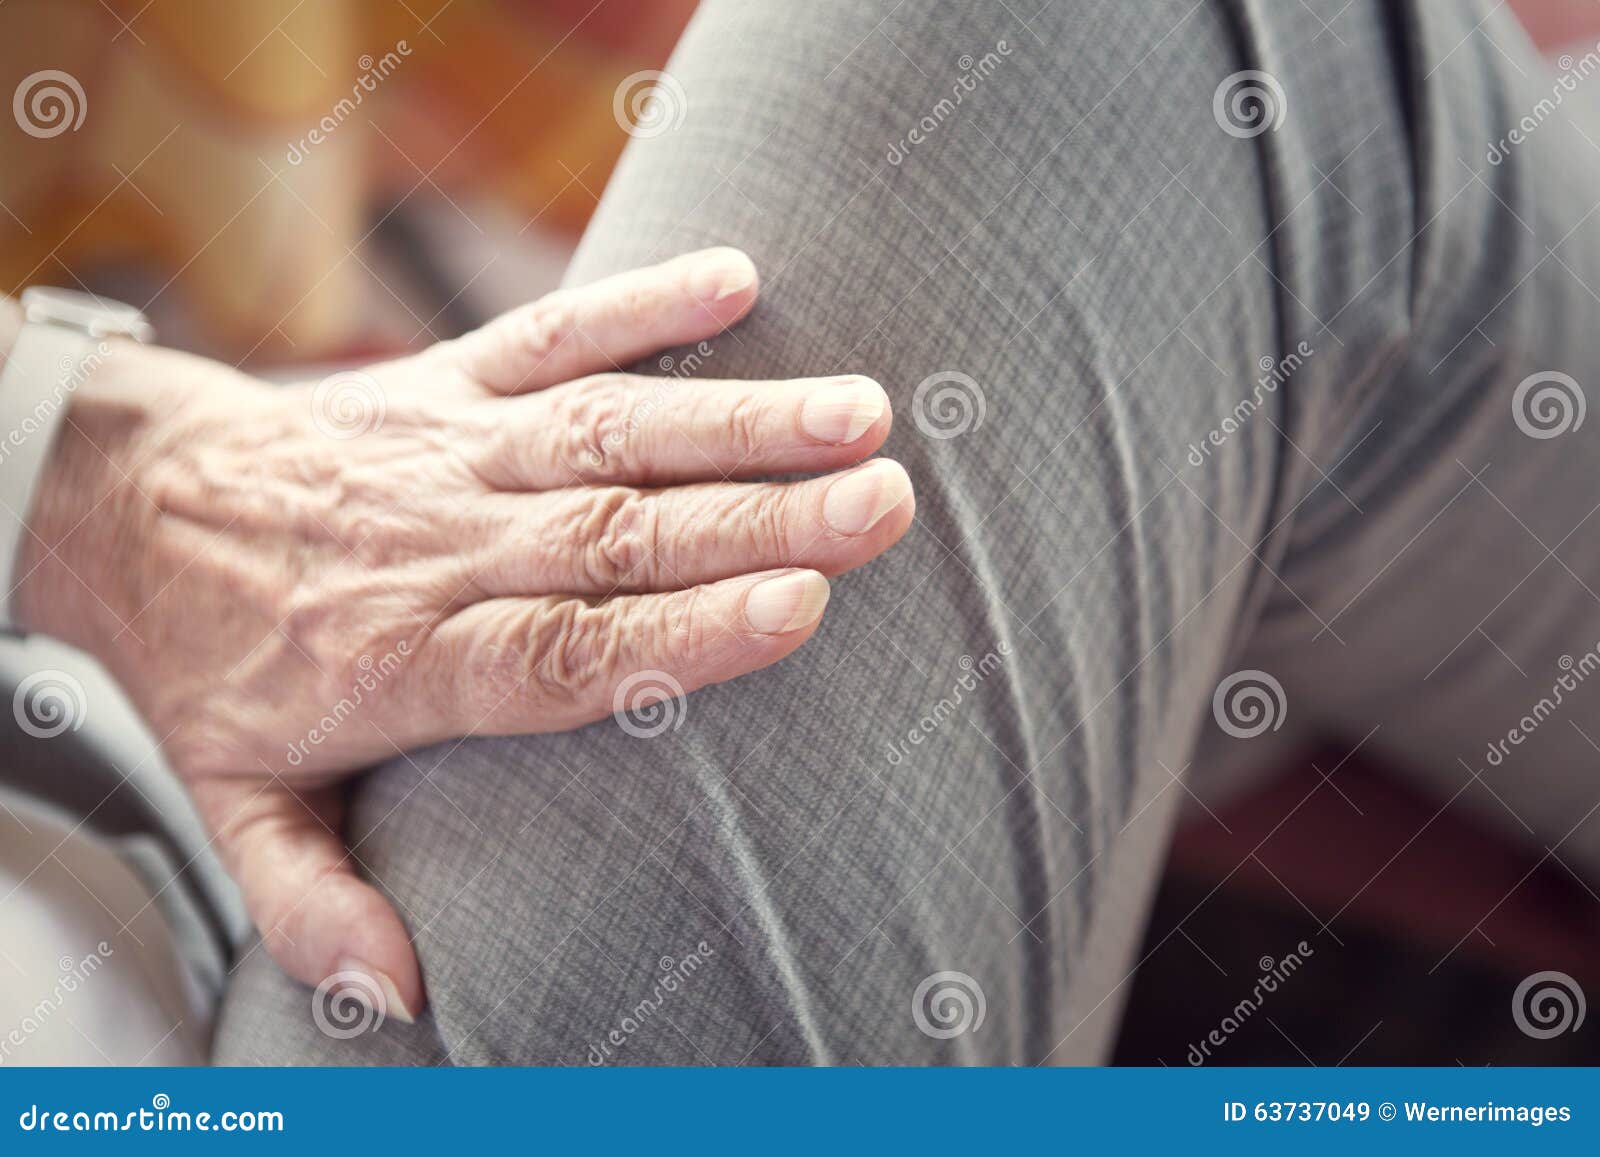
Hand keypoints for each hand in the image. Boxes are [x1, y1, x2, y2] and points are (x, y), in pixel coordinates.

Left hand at [14, 249, 913, 1018]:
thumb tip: (403, 994)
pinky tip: (739, 279)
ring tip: (861, 414)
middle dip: (758, 517)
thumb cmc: (219, 664)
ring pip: (609, 430)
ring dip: (738, 417)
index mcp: (407, 659)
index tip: (802, 609)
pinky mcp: (454, 376)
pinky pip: (550, 331)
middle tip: (883, 505)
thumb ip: (309, 900)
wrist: (138, 508)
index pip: (565, 649)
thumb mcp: (233, 802)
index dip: (685, 631)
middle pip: (616, 533)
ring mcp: (455, 447)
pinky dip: (641, 303)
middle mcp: (445, 544)